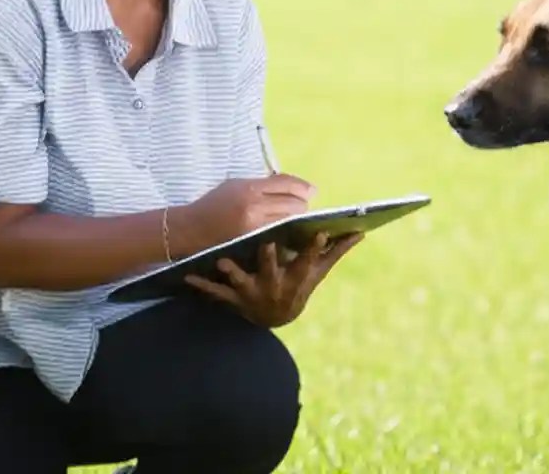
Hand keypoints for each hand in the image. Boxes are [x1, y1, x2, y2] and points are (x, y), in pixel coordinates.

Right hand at [175, 174, 315, 255]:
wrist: (189, 229)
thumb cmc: (213, 204)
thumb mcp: (235, 185)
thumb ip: (262, 185)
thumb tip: (292, 186)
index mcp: (249, 188)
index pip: (286, 183)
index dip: (303, 187)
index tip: (312, 191)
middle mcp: (254, 206)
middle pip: (294, 204)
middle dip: (301, 206)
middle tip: (301, 208)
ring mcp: (254, 227)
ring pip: (290, 222)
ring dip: (295, 221)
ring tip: (293, 221)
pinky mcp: (252, 243)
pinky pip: (279, 237)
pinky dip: (285, 234)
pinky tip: (286, 234)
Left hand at [185, 232, 364, 327]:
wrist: (275, 318)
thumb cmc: (299, 287)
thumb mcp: (318, 273)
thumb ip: (336, 251)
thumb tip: (361, 231)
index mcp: (296, 276)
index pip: (307, 259)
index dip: (314, 247)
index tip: (320, 231)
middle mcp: (275, 286)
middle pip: (272, 270)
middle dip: (269, 258)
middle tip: (266, 241)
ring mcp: (253, 295)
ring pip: (242, 282)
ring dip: (232, 272)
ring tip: (222, 260)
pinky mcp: (234, 301)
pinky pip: (216, 294)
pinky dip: (201, 285)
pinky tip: (187, 275)